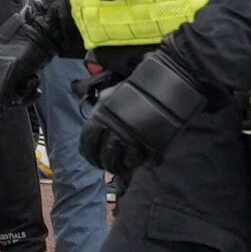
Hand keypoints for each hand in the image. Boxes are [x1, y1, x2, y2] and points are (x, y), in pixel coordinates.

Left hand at [78, 49, 204, 173]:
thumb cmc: (138, 88)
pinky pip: (138, 160)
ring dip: (122, 166)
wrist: (164, 85)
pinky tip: (141, 159)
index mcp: (100, 116)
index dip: (90, 155)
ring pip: (120, 161)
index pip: (86, 144)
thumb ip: (100, 109)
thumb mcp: (111, 94)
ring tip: (127, 164)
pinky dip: (139, 162)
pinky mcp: (147, 143)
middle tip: (112, 166)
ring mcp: (130, 136)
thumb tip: (95, 125)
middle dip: (107, 164)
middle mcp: (112, 128)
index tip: (95, 160)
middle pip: (103, 156)